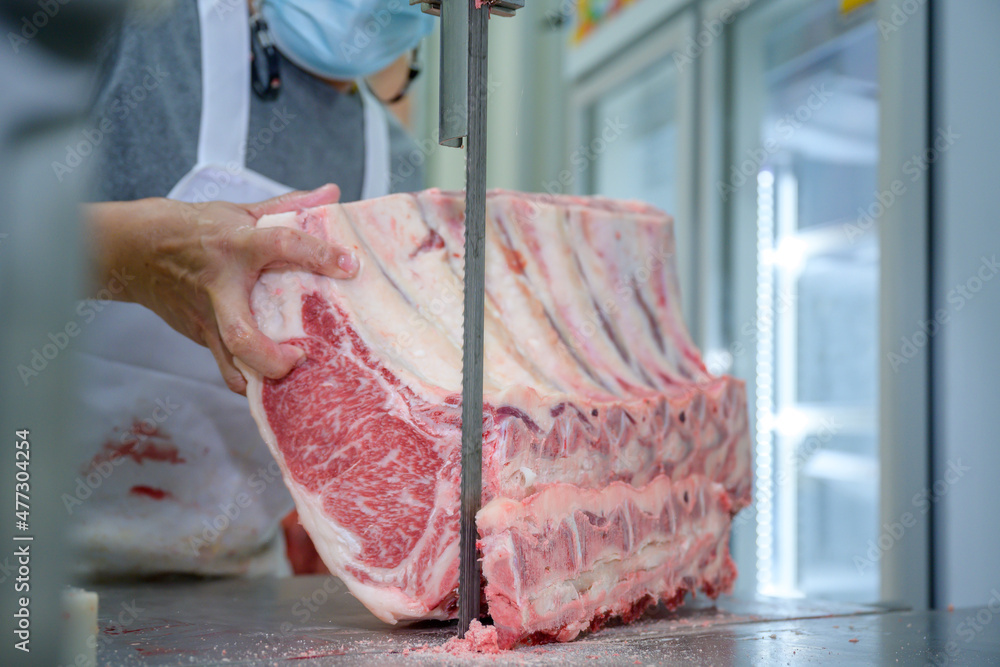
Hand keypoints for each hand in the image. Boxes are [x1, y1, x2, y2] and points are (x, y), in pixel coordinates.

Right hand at [86, 185, 357, 393]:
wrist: (133, 250)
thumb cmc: (194, 229)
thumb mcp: (241, 210)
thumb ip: (289, 206)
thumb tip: (332, 193)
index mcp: (236, 246)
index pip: (281, 244)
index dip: (318, 254)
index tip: (349, 265)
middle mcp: (221, 288)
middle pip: (243, 334)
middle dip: (274, 356)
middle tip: (302, 355)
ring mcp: (208, 318)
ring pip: (232, 362)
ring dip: (263, 377)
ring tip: (293, 376)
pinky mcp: (200, 336)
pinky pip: (227, 365)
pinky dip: (250, 377)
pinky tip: (276, 378)